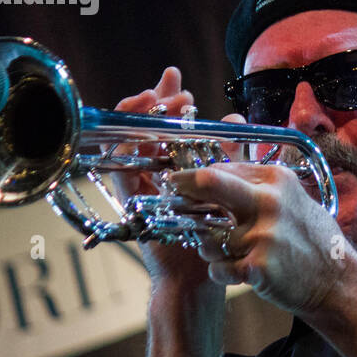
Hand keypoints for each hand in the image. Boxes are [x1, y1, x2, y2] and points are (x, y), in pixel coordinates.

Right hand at [109, 67, 244, 293]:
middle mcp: (151, 172)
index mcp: (172, 164)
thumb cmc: (215, 235)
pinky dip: (128, 152)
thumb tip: (235, 116)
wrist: (201, 277)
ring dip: (139, 119)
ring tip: (157, 100)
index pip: (163, 122)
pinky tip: (142, 135)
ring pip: (126, 143)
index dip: (164, 98)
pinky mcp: (131, 205)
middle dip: (152, 102)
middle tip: (170, 88)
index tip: (175, 78)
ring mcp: (139, 187)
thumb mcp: (227, 185)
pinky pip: (120, 173)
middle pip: (140, 126)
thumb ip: (230, 153)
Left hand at [165, 161, 353, 317]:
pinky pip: (218, 269)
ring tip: (229, 254)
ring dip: (209, 249)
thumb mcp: (292, 198)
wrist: (337, 280)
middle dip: (182, 188)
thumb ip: (257, 184)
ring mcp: (264, 235)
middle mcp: (269, 202)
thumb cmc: (311, 238)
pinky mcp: (259, 266)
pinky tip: (236, 272)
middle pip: (208, 183)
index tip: (178, 182)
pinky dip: (221, 273)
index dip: (194, 177)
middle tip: (170, 196)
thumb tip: (216, 173)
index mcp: (276, 180)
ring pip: (208, 237)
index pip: (221, 169)